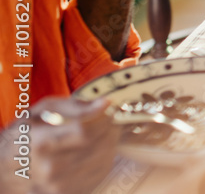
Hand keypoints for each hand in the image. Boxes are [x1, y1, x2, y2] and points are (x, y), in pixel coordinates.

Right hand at [1, 97, 117, 193]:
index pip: (85, 131)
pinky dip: (105, 158)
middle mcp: (51, 169)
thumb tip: (105, 103)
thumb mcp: (40, 112)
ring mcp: (60, 185)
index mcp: (41, 144)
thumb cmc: (23, 137)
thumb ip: (74, 107)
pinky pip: (100, 174)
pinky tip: (98, 148)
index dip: (103, 118)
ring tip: (105, 132)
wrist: (4, 171)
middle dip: (110, 128)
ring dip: (111, 142)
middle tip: (110, 118)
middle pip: (98, 146)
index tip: (108, 108)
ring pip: (104, 160)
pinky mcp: (69, 193)